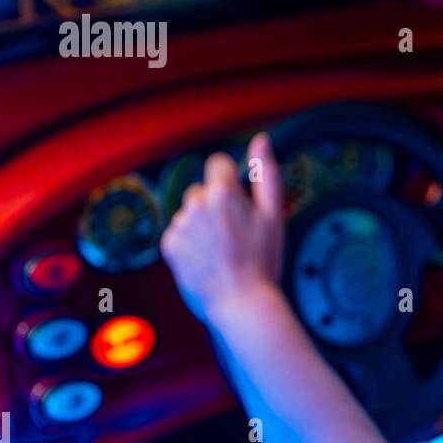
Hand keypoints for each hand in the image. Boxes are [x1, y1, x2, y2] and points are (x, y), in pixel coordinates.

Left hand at [161, 132, 285, 326]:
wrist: (241, 302)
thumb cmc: (263, 260)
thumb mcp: (273, 215)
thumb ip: (266, 173)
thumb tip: (261, 139)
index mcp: (224, 193)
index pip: (218, 163)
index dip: (230, 181)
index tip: (238, 202)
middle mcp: (197, 204)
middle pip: (202, 190)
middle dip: (215, 205)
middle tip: (234, 234)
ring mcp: (180, 225)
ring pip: (190, 212)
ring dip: (202, 224)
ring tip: (221, 250)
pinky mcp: (169, 245)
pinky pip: (178, 232)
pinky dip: (190, 243)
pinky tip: (207, 259)